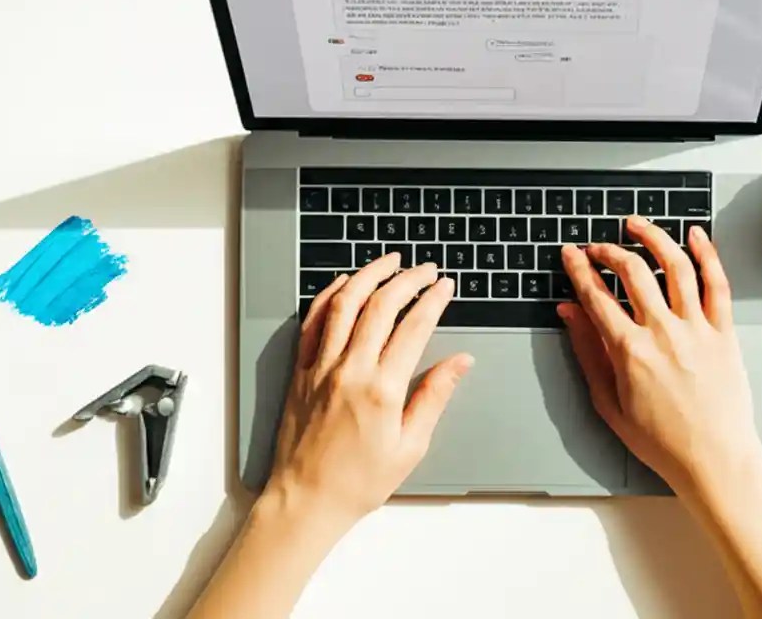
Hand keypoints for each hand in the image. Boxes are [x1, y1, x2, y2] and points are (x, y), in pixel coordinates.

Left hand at [265, 255, 472, 523]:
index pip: (414, 328)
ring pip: (345, 304)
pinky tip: (343, 284)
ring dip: (368, 275)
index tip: (446, 286)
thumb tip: (460, 362)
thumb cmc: (358, 482)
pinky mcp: (301, 371)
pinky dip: (329, 296)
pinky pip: (313, 322)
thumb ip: (434, 397)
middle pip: (381, 306)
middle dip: (408, 280)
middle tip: (426, 269)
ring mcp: (321, 367)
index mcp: (382, 390)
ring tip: (389, 262)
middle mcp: (350, 371)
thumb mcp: (410, 446)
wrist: (305, 500)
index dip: (433, 300)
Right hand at [559, 216, 760, 492]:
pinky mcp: (724, 332)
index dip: (578, 270)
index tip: (570, 255)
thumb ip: (588, 352)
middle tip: (598, 247)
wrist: (714, 458)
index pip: (596, 296)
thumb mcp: (608, 401)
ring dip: (654, 238)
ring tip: (637, 226)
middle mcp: (664, 332)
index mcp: (630, 351)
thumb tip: (569, 314)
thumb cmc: (662, 440)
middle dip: (608, 251)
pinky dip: (707, 254)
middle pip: (632, 271)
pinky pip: (717, 283)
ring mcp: (697, 329)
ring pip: (675, 265)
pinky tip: (696, 236)